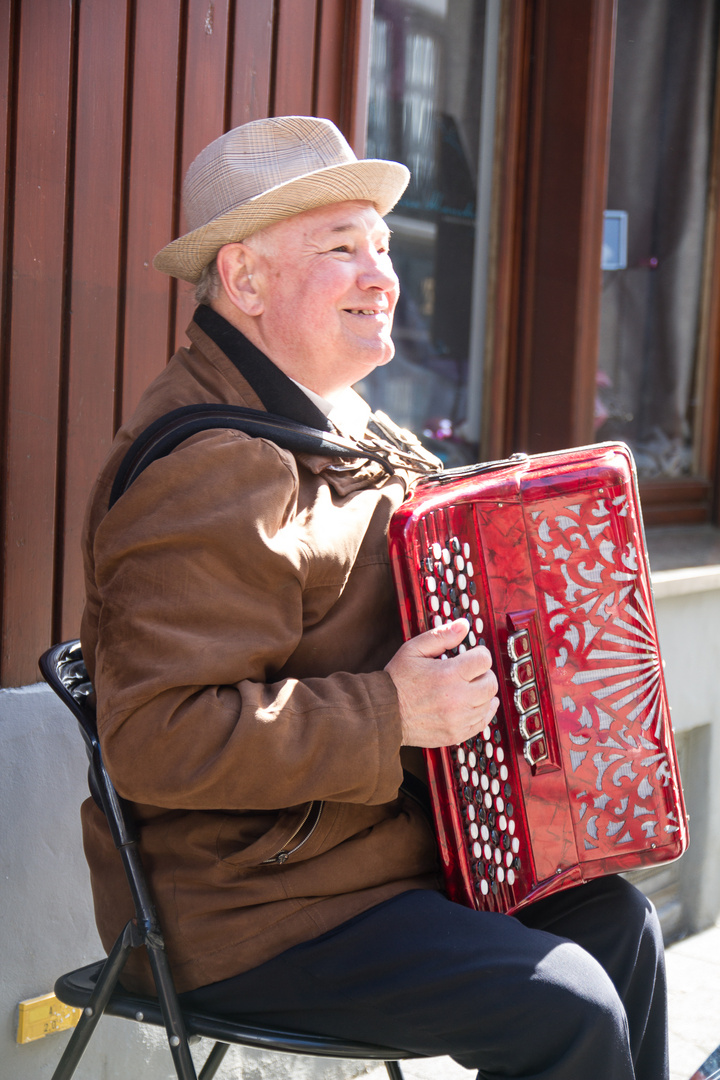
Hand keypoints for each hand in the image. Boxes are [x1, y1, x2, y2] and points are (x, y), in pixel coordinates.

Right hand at [385, 618, 498, 747]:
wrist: (384, 713)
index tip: (471, 656)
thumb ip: (441, 636)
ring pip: (489, 703)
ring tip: (468, 687)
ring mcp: (458, 719)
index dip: (479, 654)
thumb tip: (463, 626)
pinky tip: (474, 704)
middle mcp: (457, 698)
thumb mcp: (414, 649)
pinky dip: (482, 712)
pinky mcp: (456, 733)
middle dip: (483, 674)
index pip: (485, 660)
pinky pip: (482, 722)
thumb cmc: (397, 680)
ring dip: (482, 693)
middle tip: (470, 672)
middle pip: (491, 683)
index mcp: (449, 674)